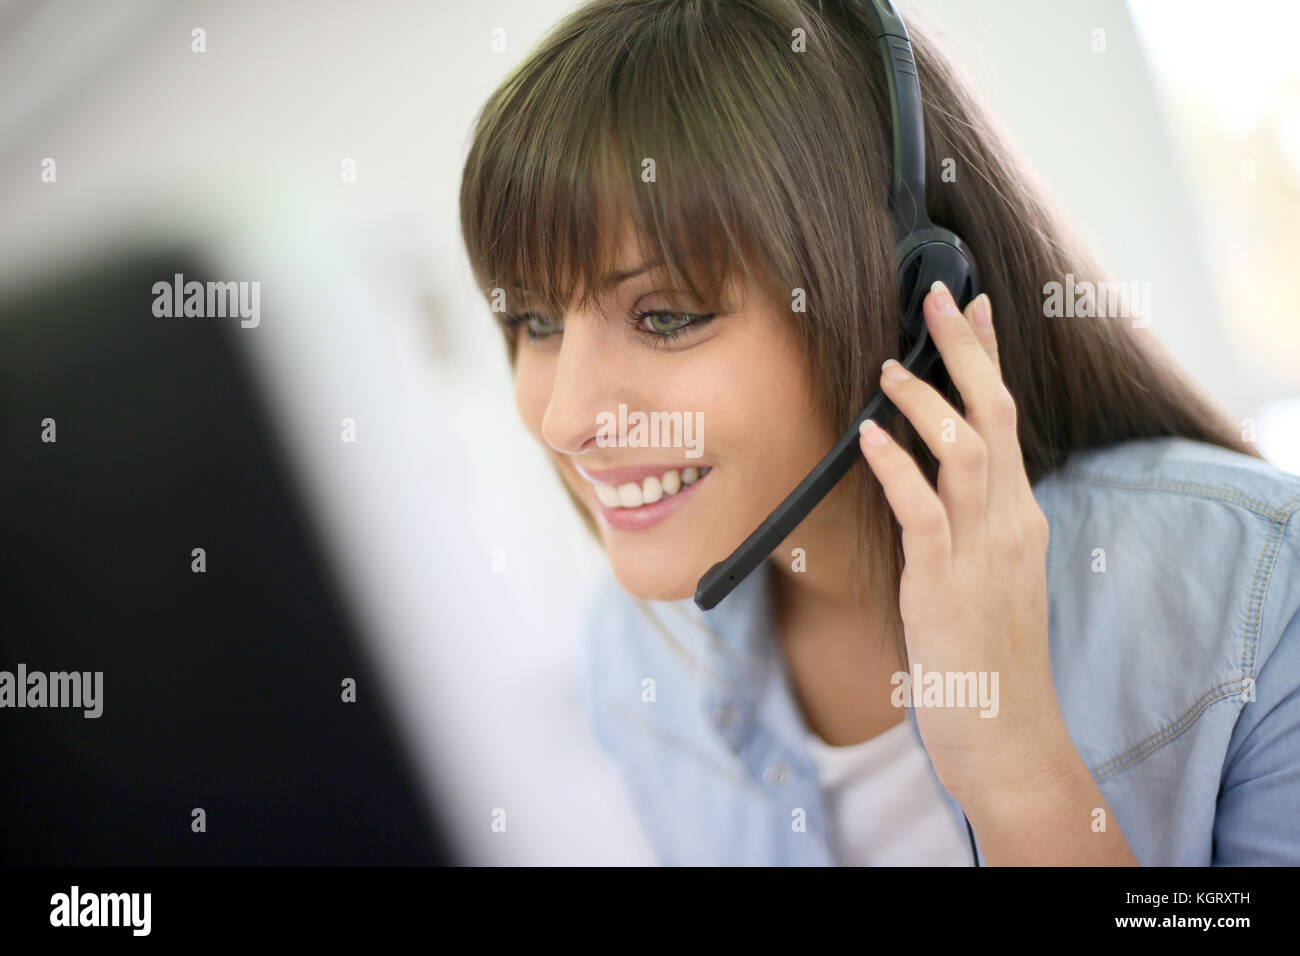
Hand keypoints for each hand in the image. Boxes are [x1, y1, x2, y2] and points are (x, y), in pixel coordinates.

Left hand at [857, 281, 1067, 808]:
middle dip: (965, 354)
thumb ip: (966, 526)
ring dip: (927, 403)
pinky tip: (869, 436)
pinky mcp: (948, 587)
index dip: (988, 361)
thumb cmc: (988, 659)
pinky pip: (923, 513)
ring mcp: (984, 554)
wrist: (1007, 735)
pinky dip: (897, 469)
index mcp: (1019, 519)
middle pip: (995, 417)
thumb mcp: (986, 579)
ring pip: (966, 453)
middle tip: (938, 298)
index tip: (972, 309)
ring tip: (889, 364)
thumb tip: (925, 481)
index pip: (1007, 421)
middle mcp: (1010, 525)